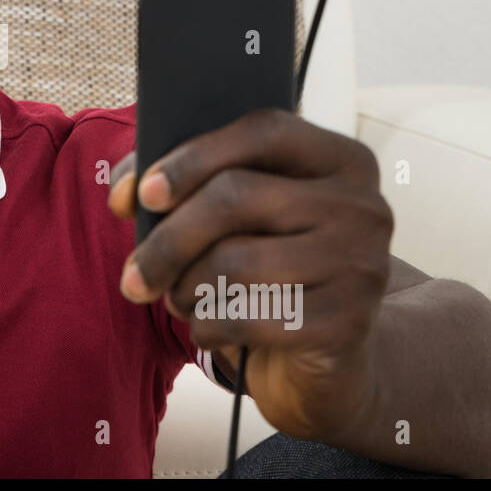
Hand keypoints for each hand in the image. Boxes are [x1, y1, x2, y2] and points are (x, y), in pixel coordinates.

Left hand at [107, 108, 393, 442]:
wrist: (328, 358)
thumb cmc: (270, 269)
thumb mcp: (233, 219)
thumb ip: (179, 186)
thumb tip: (127, 195)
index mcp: (338, 158)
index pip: (261, 132)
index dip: (193, 158)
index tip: (145, 194)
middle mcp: (362, 204)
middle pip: (236, 196)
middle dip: (168, 240)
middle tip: (134, 275)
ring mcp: (362, 263)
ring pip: (236, 261)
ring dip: (186, 289)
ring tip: (181, 299)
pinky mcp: (349, 323)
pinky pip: (248, 318)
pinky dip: (209, 326)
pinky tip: (209, 327)